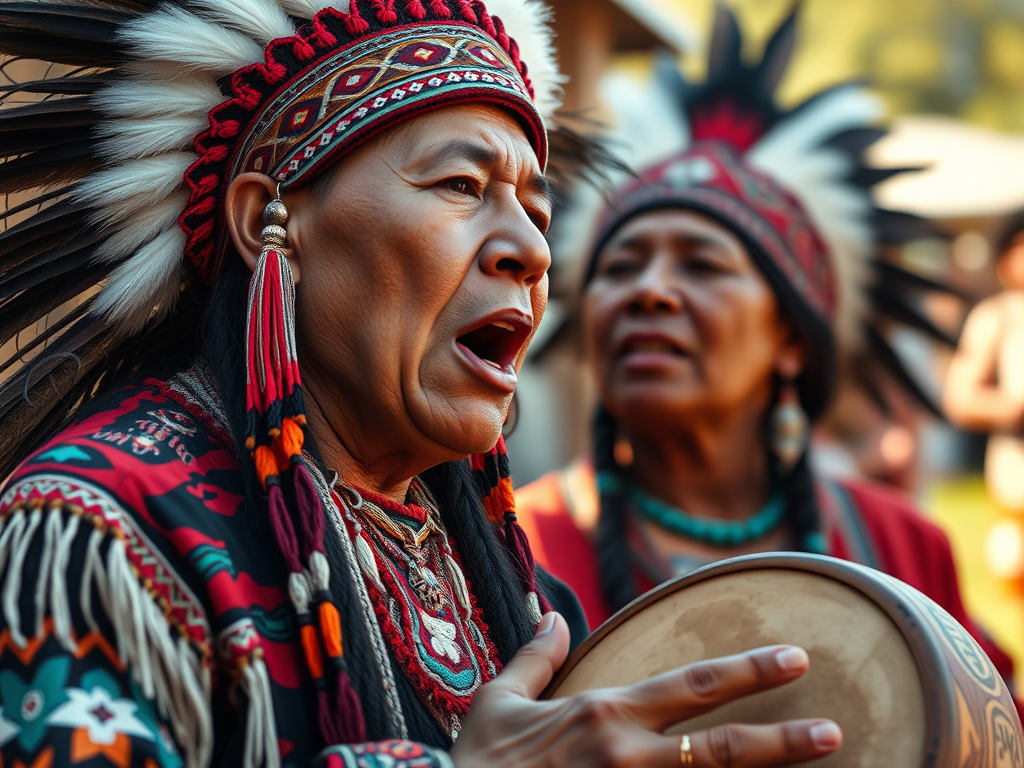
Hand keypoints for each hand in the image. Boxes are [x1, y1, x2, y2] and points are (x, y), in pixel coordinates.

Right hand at [451, 613, 840, 767]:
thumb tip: (553, 613)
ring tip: (820, 767)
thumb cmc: (477, 766)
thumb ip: (535, 656)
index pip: (689, 686)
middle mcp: (626, 756)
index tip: (793, 657)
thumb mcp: (496, 702)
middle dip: (781, 739)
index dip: (746, 672)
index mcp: (602, 713)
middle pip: (718, 747)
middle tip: (832, 728)